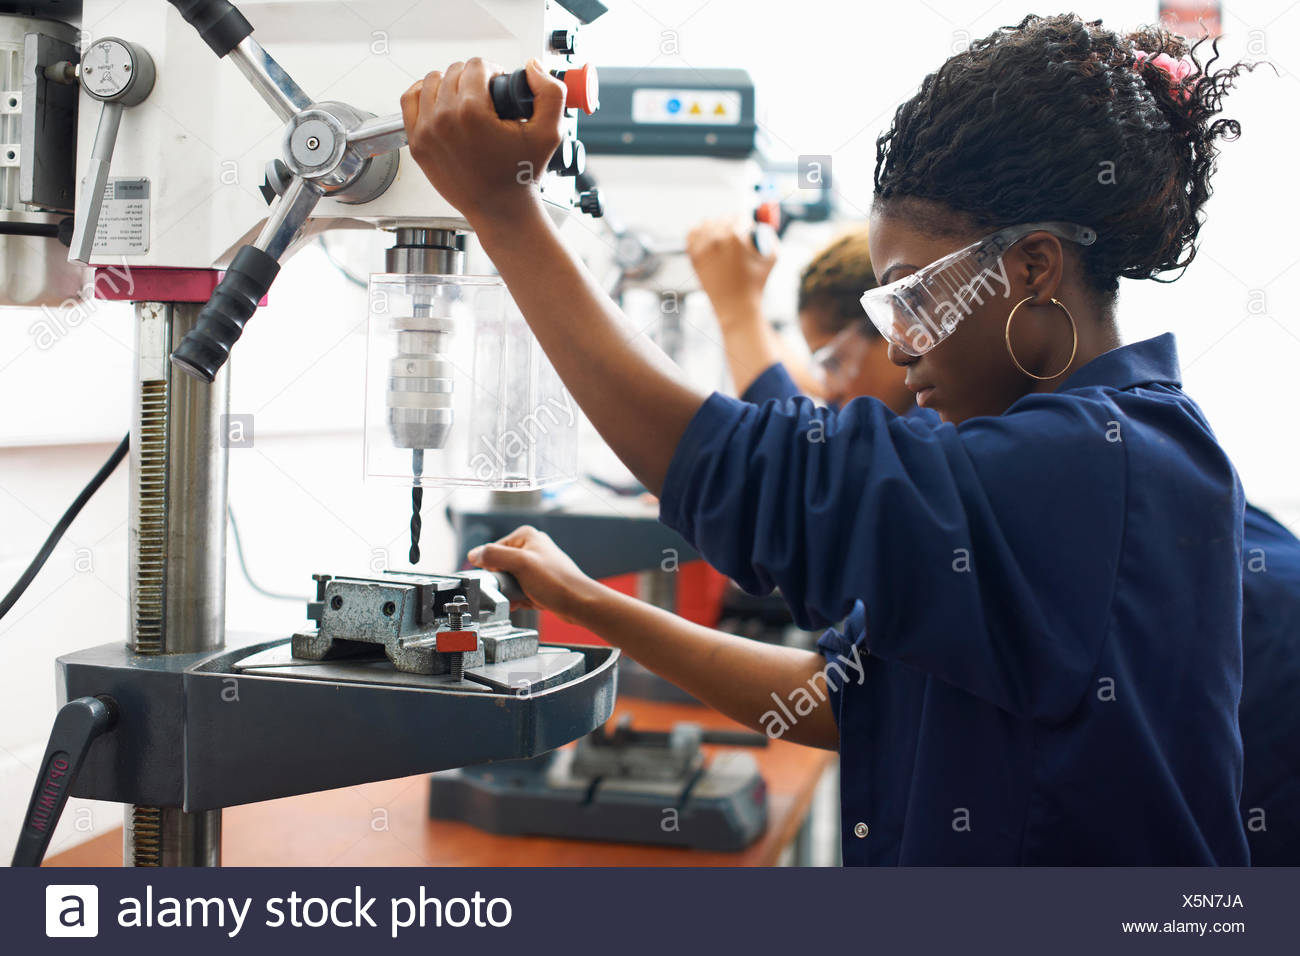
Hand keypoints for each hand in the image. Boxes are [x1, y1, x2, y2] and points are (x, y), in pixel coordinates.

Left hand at [401, 58, 566, 225]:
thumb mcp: (550, 132)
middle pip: (454, 71)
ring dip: (449, 84)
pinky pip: (410, 100)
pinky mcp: (418, 143)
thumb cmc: (521, 175)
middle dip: (473, 79)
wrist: (500, 210)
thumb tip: (531, 67)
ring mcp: (426, 132)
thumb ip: (550, 92)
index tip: (498, 88)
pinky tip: (440, 102)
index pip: (476, 65)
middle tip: (486, 99)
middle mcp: (444, 119)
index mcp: (472, 112)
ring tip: (465, 100)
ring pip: (431, 81)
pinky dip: (423, 94)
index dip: (493, 71)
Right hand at [467, 525, 603, 624]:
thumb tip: (473, 554)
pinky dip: (520, 598)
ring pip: (509, 580)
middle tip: (514, 591)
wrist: (579, 602)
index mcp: (525, 535)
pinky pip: (520, 589)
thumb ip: (493, 555)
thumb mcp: (520, 564)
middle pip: (500, 567)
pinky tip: (528, 602)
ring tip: (524, 597)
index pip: (492, 550)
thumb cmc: (556, 582)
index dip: (493, 569)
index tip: (501, 580)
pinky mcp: (539, 580)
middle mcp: (530, 547)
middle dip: (504, 584)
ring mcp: (535, 564)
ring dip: (512, 593)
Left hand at [686, 218, 777, 327]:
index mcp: (735, 237)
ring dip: (717, 227)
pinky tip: (709, 242)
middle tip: (739, 237)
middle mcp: (715, 239)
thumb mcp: (772, 256)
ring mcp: (701, 247)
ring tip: (725, 241)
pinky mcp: (693, 256)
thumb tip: (761, 220)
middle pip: (724, 218)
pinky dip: (700, 234)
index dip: (747, 222)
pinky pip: (693, 233)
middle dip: (734, 226)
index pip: (740, 216)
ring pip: (708, 223)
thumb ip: (768, 233)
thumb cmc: (755, 284)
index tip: (749, 229)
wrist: (735, 307)